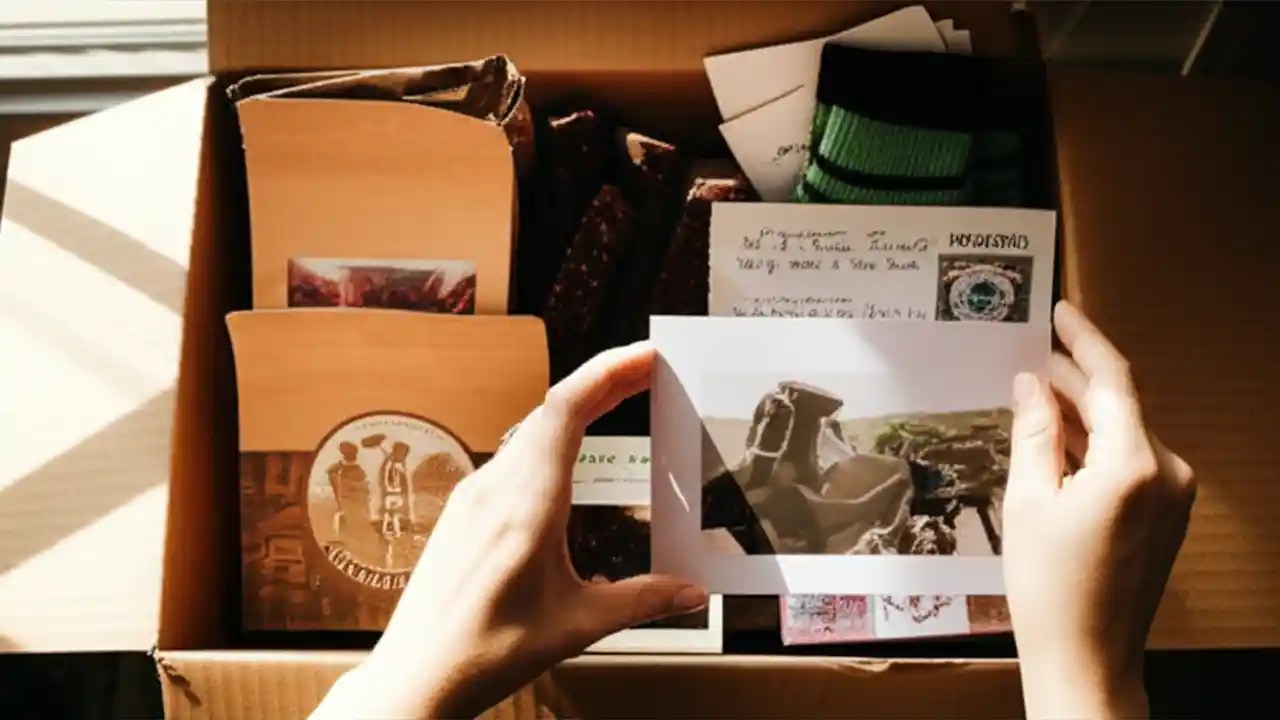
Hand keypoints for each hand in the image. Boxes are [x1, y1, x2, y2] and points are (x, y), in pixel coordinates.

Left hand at [313, 342, 707, 718]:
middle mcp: (495, 488)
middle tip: (647, 370)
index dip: (607, 373)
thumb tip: (690, 591)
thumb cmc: (483, 653)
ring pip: (530, 430)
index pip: (565, 411)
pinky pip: (513, 455)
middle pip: (551, 411)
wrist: (414, 678)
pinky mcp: (464, 511)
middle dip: (603, 382)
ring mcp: (474, 496)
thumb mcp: (576, 626)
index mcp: (526, 505)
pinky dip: (551, 438)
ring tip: (617, 400)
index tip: (645, 358)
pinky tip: (569, 455)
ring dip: (576, 409)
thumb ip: (639, 602)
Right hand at [1003, 301, 1195, 718]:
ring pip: (1126, 432)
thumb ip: (1034, 433)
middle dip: (1076, 378)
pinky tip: (1061, 443)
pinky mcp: (1169, 514)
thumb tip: (1030, 384)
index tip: (1060, 312)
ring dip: (1085, 413)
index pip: (1113, 381)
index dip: (1084, 341)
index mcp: (1133, 465)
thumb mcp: (1028, 500)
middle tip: (1031, 355)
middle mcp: (1166, 473)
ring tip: (1037, 397)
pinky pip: (1133, 461)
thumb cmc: (1048, 586)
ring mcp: (1174, 495)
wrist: (1088, 656)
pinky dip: (1098, 445)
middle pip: (1121, 405)